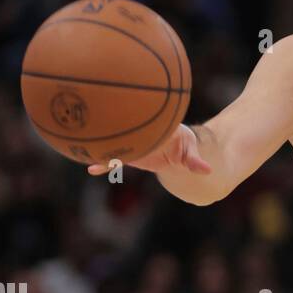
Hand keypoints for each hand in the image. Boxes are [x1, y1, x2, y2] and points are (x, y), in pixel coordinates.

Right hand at [86, 123, 210, 176]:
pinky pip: (114, 160)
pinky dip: (104, 165)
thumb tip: (207, 170)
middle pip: (123, 129)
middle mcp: (140, 133)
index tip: (130, 125)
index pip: (145, 124)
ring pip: (115, 143)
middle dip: (111, 126)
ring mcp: (133, 144)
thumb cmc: (183, 142)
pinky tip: (91, 169)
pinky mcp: (130, 155)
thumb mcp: (189, 150)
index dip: (137, 122)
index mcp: (154, 127)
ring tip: (85, 147)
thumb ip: (195, 160)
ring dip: (103, 144)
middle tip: (95, 122)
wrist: (174, 146)